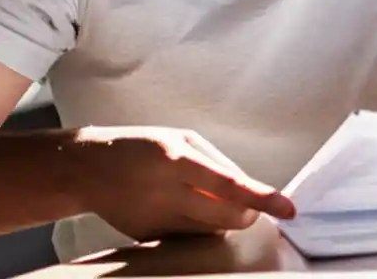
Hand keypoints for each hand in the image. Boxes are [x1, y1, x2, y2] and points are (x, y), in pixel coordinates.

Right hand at [69, 126, 295, 240]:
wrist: (88, 170)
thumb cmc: (143, 147)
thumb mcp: (183, 139)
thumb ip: (218, 164)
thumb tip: (251, 190)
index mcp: (177, 160)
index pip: (230, 185)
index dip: (262, 198)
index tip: (288, 208)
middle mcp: (167, 193)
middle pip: (229, 218)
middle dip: (250, 213)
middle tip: (251, 203)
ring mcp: (156, 220)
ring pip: (213, 231)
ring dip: (226, 219)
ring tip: (206, 197)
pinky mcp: (149, 237)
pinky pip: (192, 237)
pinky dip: (202, 225)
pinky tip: (185, 206)